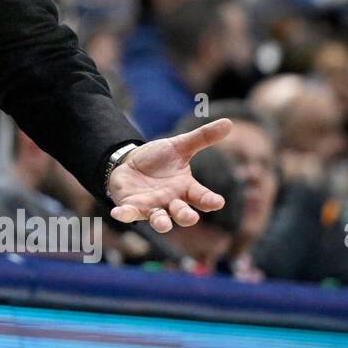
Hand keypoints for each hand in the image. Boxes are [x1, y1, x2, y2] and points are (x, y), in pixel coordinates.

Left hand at [106, 118, 231, 232]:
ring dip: (162, 223)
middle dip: (186, 216)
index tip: (218, 202)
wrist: (130, 163)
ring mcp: (152, 206)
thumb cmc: (158, 160)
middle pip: (182, 214)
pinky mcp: (132, 207)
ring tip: (163, 224)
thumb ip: (202, 138)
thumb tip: (229, 122)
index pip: (202, 197)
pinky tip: (118, 213)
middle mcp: (171, 201)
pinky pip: (129, 213)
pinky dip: (124, 215)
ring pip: (160, 220)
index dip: (210, 201)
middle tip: (191, 217)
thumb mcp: (179, 146)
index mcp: (186, 188)